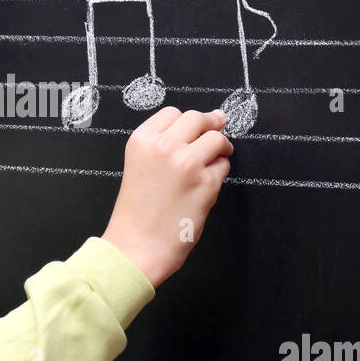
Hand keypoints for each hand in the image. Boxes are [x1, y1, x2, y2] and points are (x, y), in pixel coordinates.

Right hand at [100, 107, 233, 288]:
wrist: (136, 247)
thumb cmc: (137, 213)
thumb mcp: (140, 165)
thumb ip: (166, 144)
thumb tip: (211, 120)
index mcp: (142, 140)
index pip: (173, 113)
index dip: (187, 123)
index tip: (195, 130)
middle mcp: (164, 146)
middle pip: (198, 119)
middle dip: (210, 126)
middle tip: (215, 134)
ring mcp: (187, 163)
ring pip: (217, 139)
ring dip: (220, 149)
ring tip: (211, 164)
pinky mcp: (206, 183)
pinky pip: (223, 166)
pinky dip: (219, 174)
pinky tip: (204, 187)